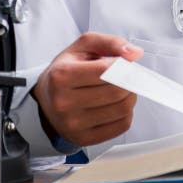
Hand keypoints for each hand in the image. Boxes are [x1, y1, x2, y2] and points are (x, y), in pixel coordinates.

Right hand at [32, 32, 143, 146]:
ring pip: (122, 109)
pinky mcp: (83, 139)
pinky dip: (127, 113)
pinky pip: (122, 125)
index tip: (127, 64)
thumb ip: (111, 43)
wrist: (47, 98)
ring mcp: (72, 124)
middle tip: (128, 76)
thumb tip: (135, 53)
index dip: (123, 65)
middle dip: (130, 81)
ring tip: (123, 89)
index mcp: (61, 76)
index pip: (106, 70)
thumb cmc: (68, 68)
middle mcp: (63, 102)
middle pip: (116, 91)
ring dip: (131, 96)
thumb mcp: (84, 46)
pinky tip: (117, 104)